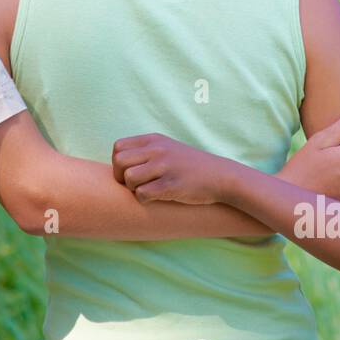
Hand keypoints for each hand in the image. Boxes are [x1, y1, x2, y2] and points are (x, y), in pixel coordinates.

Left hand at [111, 134, 229, 204]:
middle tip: (135, 186)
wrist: (221, 177)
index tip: (129, 173)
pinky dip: (145, 200)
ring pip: (129, 178)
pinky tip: (156, 198)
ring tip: (147, 191)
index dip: (118, 164)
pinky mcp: (171, 185)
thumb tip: (118, 161)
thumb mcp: (167, 148)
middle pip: (119, 162)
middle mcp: (157, 150)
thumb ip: (145, 151)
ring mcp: (165, 166)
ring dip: (134, 189)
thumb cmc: (190, 166)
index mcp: (154, 139)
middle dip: (121, 178)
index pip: (118, 147)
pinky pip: (142, 194)